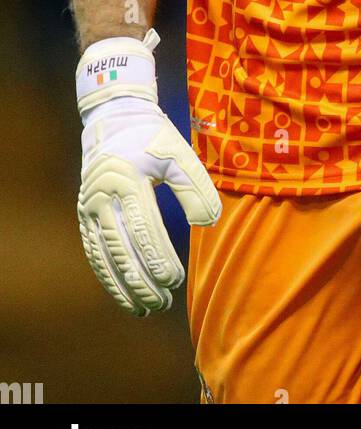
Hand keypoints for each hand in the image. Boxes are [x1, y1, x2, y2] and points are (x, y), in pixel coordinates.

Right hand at [78, 96, 220, 315]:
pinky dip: (107, 276)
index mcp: (126, 180)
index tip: (174, 280)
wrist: (112, 120)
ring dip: (122, 286)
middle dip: (140, 280)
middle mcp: (102, 197)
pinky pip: (94, 252)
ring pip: (103, 256)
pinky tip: (124, 294)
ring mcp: (89, 208)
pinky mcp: (84, 216)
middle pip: (120, 248)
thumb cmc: (152, 138)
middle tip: (162, 303)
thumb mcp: (178, 153)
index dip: (157, 257)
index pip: (142, 228)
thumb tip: (208, 222)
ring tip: (145, 309)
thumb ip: (194, 187)